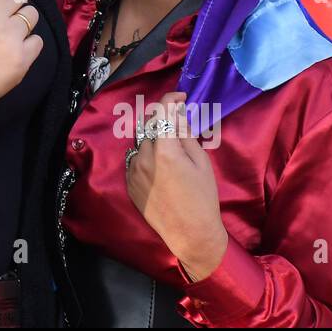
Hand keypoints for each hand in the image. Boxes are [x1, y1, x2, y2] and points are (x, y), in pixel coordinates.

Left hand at [126, 92, 227, 280]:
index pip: (162, 112)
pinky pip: (134, 159)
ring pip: (139, 141)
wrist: (190, 234)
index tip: (180, 96)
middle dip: (161, 117)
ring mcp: (132, 171)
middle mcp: (143, 158)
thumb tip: (177, 116)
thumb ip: (186, 134)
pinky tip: (159, 162)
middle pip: (148, 124)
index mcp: (165, 151)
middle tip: (176, 119)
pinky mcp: (128, 183)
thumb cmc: (203, 198)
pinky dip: (145, 153)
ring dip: (152, 136)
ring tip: (169, 143)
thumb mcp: (201, 162)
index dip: (170, 98)